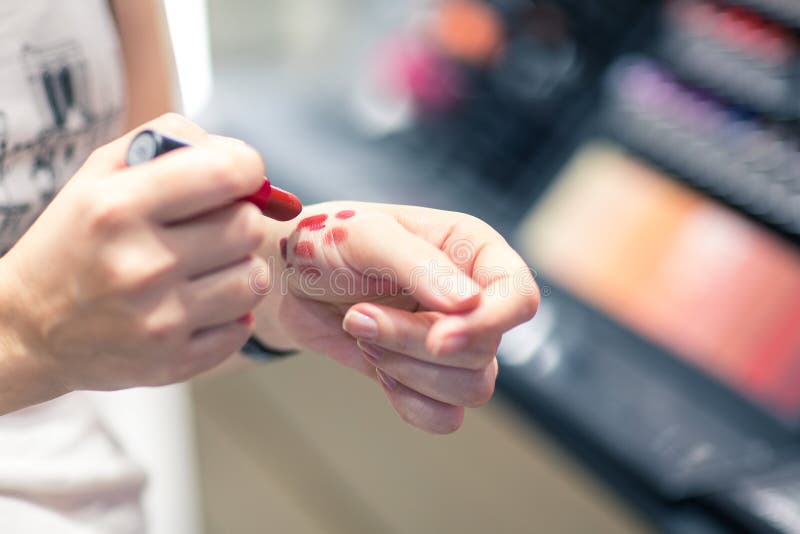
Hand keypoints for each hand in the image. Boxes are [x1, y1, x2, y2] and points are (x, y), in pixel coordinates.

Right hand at [0, 114, 267, 409]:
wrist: (28, 328)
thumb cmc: (76, 240)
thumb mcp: (101, 174)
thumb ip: (170, 142)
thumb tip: (240, 158)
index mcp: (120, 207)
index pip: (227, 173)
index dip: (247, 168)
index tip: (241, 176)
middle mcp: (142, 264)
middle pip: (248, 227)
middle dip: (239, 219)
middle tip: (213, 227)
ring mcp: (159, 319)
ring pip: (254, 278)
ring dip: (239, 268)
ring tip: (206, 268)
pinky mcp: (172, 361)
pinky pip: (242, 327)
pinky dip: (230, 315)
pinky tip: (197, 304)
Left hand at [256, 202, 538, 432]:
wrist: (291, 281)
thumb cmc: (328, 240)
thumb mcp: (364, 235)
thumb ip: (417, 264)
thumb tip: (469, 303)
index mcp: (473, 251)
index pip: (519, 297)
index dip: (491, 323)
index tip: (440, 336)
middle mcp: (473, 297)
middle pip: (484, 348)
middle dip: (414, 342)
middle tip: (357, 316)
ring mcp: (454, 340)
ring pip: (472, 387)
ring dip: (408, 370)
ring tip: (361, 332)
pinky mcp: (429, 377)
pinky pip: (446, 416)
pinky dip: (411, 404)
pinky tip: (377, 372)